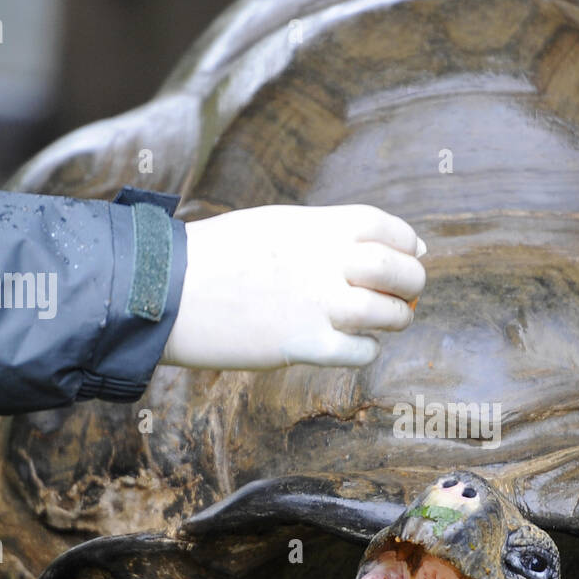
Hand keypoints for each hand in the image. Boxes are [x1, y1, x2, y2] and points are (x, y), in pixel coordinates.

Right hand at [160, 204, 425, 369]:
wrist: (167, 289)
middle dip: (411, 283)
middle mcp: (325, 261)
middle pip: (401, 271)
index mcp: (317, 226)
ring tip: (380, 323)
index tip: (411, 254)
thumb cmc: (216, 257)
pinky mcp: (303, 344)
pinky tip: (349, 346)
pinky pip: (361, 352)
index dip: (407, 243)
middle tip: (405, 294)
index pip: (388, 227)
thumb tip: (384, 249)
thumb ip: (324, 235)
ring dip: (394, 320)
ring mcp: (318, 304)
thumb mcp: (275, 226)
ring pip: (390, 314)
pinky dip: (364, 351)